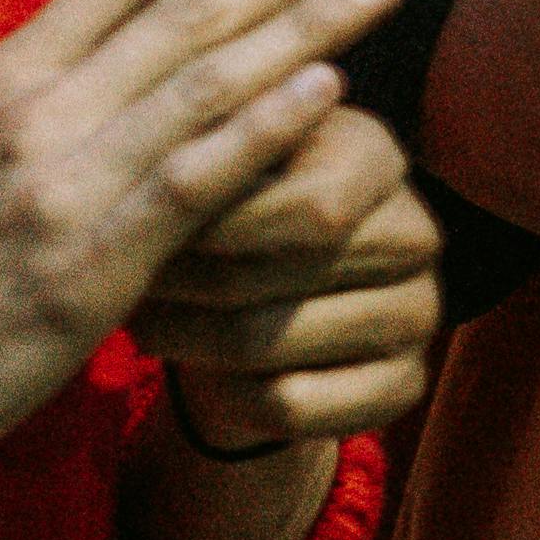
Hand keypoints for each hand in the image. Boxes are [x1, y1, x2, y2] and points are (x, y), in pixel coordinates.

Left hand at [130, 101, 441, 455]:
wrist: (270, 292)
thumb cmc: (236, 200)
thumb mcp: (233, 154)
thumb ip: (217, 138)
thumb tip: (172, 134)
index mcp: (378, 155)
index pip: (311, 207)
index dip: (223, 220)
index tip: (144, 222)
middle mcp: (417, 234)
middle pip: (285, 276)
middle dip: (190, 276)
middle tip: (120, 274)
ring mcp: (419, 315)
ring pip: (276, 343)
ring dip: (191, 336)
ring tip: (135, 315)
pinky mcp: (404, 387)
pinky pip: (294, 405)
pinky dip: (227, 392)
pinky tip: (189, 366)